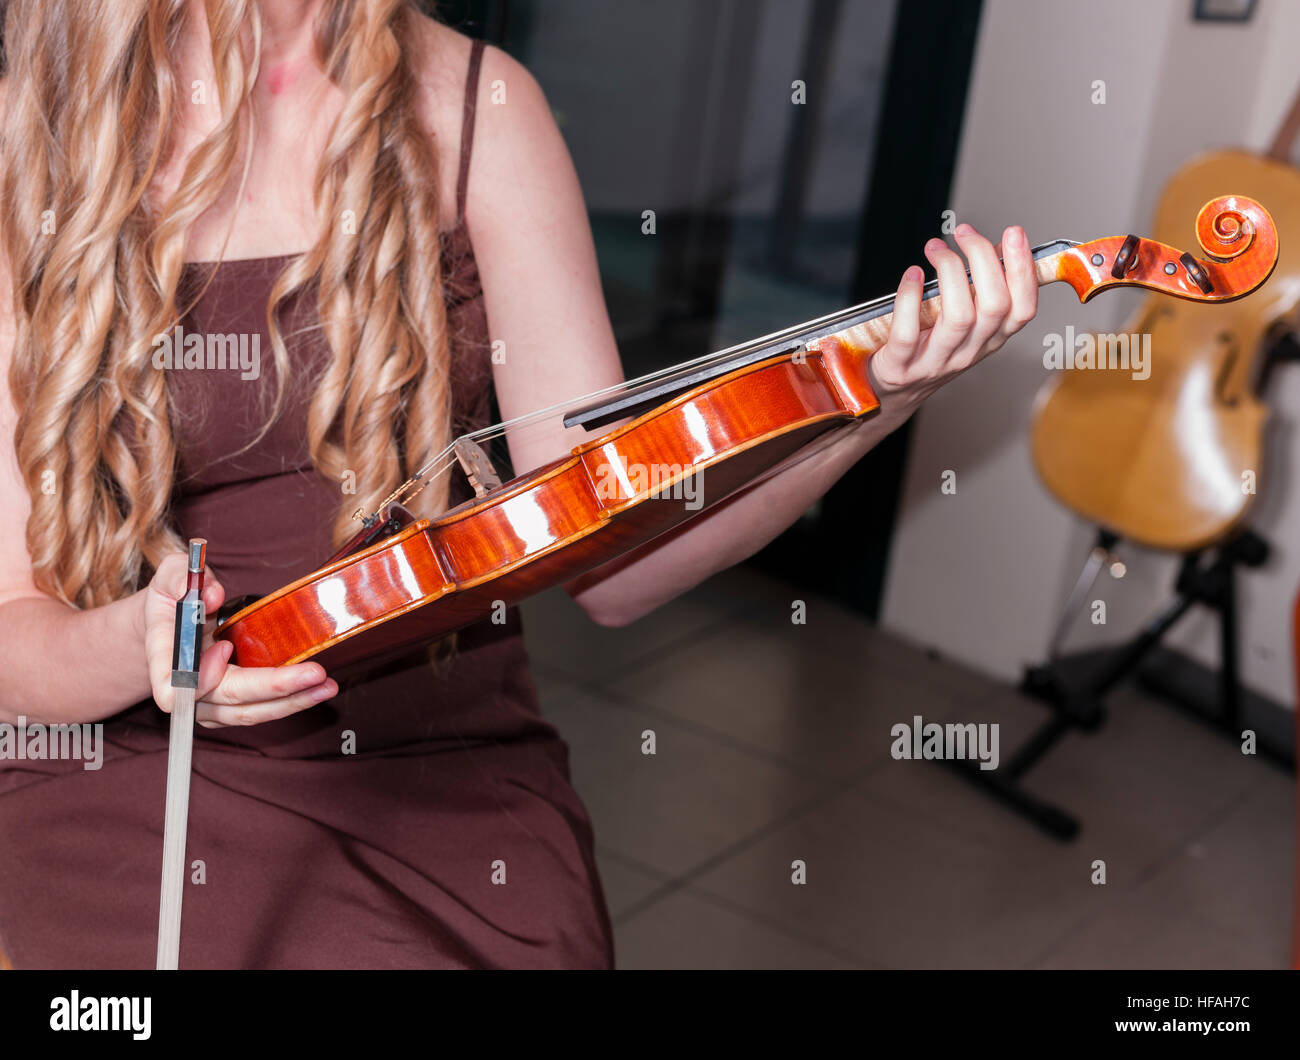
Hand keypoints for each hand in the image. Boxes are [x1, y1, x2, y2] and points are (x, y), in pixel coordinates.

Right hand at [143, 552, 337, 726]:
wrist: (170, 625)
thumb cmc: (172, 599)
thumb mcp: (170, 575)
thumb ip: (181, 577)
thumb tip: (212, 594)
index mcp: (164, 655)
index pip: (172, 686)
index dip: (200, 675)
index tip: (226, 648)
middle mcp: (186, 687)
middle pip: (228, 698)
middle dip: (273, 688)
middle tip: (314, 674)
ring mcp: (208, 702)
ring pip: (249, 712)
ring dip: (291, 702)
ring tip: (327, 686)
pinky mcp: (229, 706)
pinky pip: (259, 710)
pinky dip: (289, 702)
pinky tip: (317, 689)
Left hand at [868, 223, 1037, 414]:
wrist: (891, 392)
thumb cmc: (927, 347)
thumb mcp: (964, 323)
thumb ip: (980, 290)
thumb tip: (996, 247)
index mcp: (990, 339)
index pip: (1024, 308)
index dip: (1024, 269)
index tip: (1015, 233)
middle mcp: (969, 352)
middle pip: (995, 305)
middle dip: (983, 258)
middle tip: (964, 232)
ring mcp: (936, 362)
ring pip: (959, 316)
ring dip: (949, 270)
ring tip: (935, 247)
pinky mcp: (902, 367)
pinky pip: (909, 332)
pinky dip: (910, 297)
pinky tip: (913, 274)